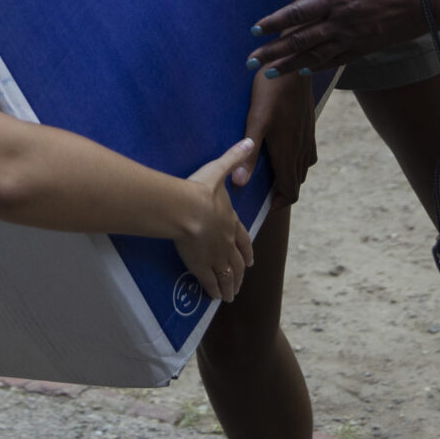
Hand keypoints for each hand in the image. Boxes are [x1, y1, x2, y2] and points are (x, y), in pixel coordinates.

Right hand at [174, 138, 257, 301]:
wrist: (187, 209)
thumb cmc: (200, 190)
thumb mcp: (218, 171)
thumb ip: (233, 158)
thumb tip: (249, 140)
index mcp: (230, 222)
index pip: (242, 239)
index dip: (247, 250)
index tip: (252, 261)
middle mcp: (226, 242)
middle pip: (237, 262)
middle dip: (240, 273)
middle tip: (240, 283)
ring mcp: (215, 256)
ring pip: (226, 276)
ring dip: (230, 286)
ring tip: (230, 297)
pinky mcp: (201, 267)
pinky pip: (210, 282)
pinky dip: (214, 290)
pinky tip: (214, 298)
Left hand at [237, 67, 316, 205]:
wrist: (294, 66)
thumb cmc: (271, 90)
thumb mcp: (255, 121)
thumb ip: (249, 153)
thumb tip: (240, 183)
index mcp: (288, 152)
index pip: (290, 192)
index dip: (278, 204)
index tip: (263, 205)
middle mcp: (302, 149)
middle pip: (296, 183)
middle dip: (281, 193)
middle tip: (262, 193)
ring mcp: (308, 138)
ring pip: (303, 170)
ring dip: (289, 178)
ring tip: (270, 175)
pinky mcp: (310, 127)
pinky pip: (307, 155)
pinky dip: (296, 163)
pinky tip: (283, 152)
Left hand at [249, 0, 425, 75]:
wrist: (429, 0)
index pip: (297, 13)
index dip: (274, 22)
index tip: (255, 30)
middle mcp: (340, 22)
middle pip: (299, 40)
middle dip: (273, 52)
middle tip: (250, 61)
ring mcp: (353, 38)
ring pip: (314, 56)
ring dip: (290, 66)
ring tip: (269, 73)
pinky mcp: (366, 48)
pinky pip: (336, 60)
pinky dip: (318, 67)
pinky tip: (305, 72)